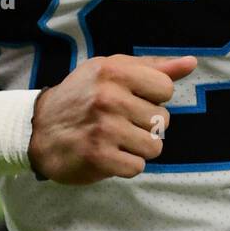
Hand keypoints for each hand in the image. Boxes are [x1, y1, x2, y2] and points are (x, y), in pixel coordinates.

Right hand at [27, 53, 195, 184]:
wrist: (38, 129)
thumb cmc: (82, 97)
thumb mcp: (111, 71)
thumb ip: (153, 68)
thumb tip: (191, 63)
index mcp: (114, 71)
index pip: (166, 88)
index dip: (154, 98)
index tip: (133, 100)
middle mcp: (109, 97)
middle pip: (162, 120)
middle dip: (145, 124)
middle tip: (119, 121)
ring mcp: (104, 128)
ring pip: (154, 146)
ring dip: (138, 147)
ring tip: (116, 139)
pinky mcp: (99, 157)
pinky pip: (137, 167)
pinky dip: (126, 165)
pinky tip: (109, 154)